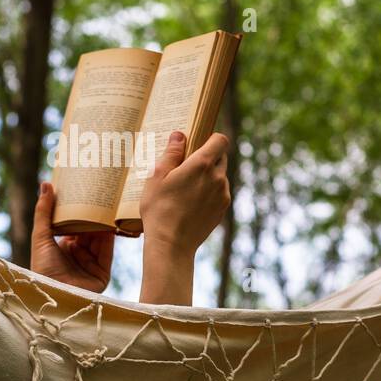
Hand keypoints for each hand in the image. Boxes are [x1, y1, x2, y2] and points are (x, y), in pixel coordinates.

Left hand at [30, 182, 114, 293]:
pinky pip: (108, 252)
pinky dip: (111, 237)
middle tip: (100, 194)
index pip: (74, 226)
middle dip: (94, 215)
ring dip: (104, 223)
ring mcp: (91, 265)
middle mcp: (78, 256)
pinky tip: (113, 222)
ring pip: (100, 240)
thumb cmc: (42, 269)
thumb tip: (46, 184)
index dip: (78, 211)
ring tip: (109, 204)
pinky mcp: (102, 274)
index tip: (84, 192)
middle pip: (89, 232)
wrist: (54, 295)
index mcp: (62, 249)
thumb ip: (43, 211)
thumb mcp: (40, 236)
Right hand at [138, 131, 230, 304]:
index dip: (211, 137)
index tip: (198, 142)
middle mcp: (218, 177)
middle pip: (221, 157)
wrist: (171, 244)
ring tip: (186, 188)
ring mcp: (223, 194)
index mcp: (202, 164)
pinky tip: (191, 202)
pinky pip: (220, 192)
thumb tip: (179, 135)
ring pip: (220, 176)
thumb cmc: (159, 209)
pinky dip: (210, 192)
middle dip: (207, 157)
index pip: (220, 140)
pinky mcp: (222, 209)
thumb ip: (171, 153)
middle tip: (187, 166)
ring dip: (209, 176)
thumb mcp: (157, 177)